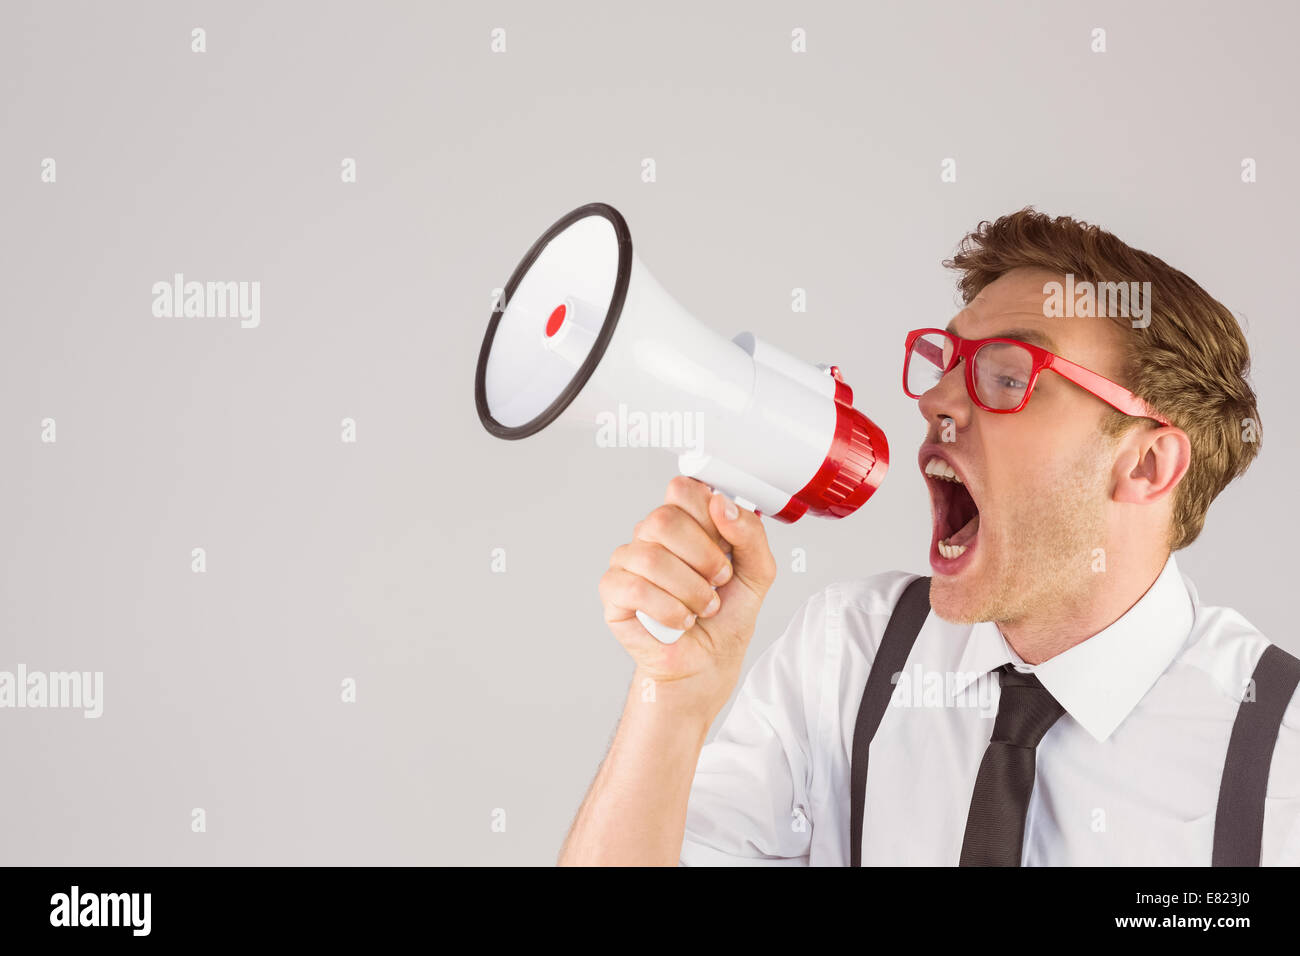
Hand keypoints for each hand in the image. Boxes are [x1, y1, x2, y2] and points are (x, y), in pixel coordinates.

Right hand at [598, 476, 777, 716]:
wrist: (708, 664)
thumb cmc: (727, 617)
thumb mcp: (757, 572)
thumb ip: (750, 533)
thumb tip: (722, 504)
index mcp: (683, 521)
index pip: (682, 489)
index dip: (707, 515)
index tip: (725, 544)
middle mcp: (650, 535)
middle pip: (663, 518)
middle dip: (703, 557)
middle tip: (718, 581)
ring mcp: (627, 561)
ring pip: (651, 557)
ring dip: (690, 590)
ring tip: (703, 607)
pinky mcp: (613, 592)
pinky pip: (635, 588)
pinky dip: (669, 610)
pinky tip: (681, 620)